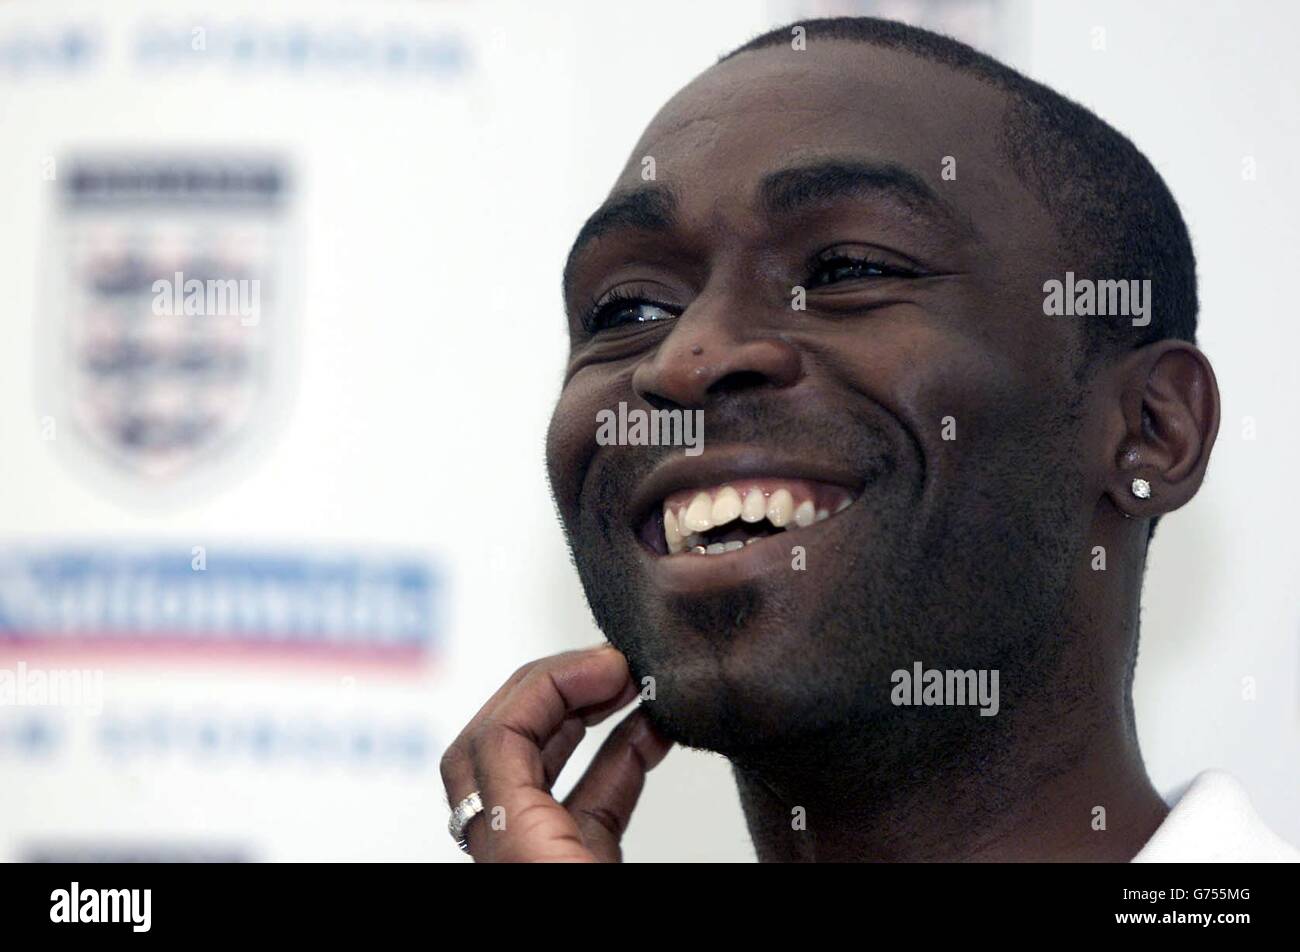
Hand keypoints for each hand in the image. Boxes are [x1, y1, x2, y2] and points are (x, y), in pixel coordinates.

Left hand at [440, 645, 672, 861]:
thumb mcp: (590, 860)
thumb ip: (603, 793)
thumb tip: (647, 726)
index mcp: (511, 850)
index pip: (497, 737)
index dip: (551, 683)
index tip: (607, 664)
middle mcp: (515, 850)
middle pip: (504, 741)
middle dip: (555, 686)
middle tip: (609, 663)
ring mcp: (545, 855)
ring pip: (546, 767)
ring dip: (587, 716)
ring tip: (630, 685)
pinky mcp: (579, 863)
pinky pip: (589, 799)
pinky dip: (619, 758)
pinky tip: (650, 733)